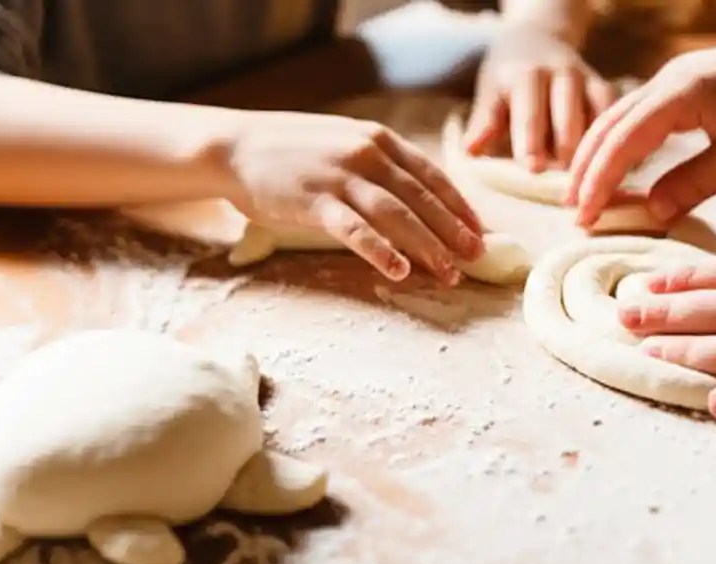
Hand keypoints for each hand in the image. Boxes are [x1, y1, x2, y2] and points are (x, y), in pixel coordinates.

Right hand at [228, 112, 483, 284]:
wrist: (235, 146)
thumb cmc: (292, 151)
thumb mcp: (345, 144)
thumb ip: (380, 165)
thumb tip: (417, 199)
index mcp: (379, 139)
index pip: (432, 175)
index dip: (459, 205)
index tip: (480, 230)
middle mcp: (367, 154)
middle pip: (422, 198)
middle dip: (453, 231)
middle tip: (476, 257)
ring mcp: (341, 176)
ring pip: (398, 215)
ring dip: (428, 246)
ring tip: (448, 273)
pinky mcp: (316, 201)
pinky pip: (356, 230)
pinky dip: (381, 251)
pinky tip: (400, 271)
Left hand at [465, 23, 614, 171]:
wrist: (537, 39)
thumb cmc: (507, 78)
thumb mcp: (490, 93)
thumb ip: (484, 122)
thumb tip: (470, 152)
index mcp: (527, 75)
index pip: (529, 111)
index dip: (531, 142)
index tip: (532, 170)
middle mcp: (561, 73)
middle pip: (567, 112)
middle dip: (565, 147)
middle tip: (564, 183)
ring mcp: (588, 79)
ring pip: (596, 112)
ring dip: (594, 146)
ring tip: (589, 181)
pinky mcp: (606, 88)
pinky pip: (614, 114)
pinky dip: (614, 138)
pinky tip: (611, 168)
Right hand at [568, 41, 715, 226]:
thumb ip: (694, 183)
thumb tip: (650, 212)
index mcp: (683, 91)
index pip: (624, 140)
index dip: (600, 181)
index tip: (585, 217)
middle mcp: (670, 78)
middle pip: (610, 125)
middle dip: (587, 170)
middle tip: (574, 213)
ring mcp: (674, 78)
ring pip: (619, 118)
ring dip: (598, 157)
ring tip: (584, 196)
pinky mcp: (684, 85)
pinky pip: (638, 115)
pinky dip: (620, 144)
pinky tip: (615, 170)